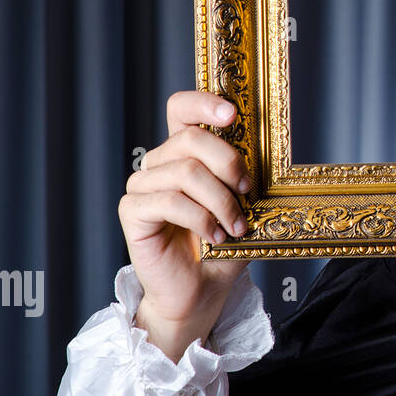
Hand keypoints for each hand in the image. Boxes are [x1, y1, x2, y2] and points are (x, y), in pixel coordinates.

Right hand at [118, 91, 251, 360]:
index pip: (182, 109)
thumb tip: (262, 149)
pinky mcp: (133, 212)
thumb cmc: (224, 245)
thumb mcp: (244, 204)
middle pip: (191, 139)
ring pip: (186, 172)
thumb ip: (244, 175)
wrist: (203, 291)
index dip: (204, 103)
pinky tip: (216, 236)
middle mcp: (160, 163)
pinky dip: (201, 218)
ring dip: (221, 201)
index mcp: (184, 153)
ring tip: (237, 225)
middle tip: (248, 192)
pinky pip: (171, 201)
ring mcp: (143, 186)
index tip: (233, 114)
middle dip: (229, 163)